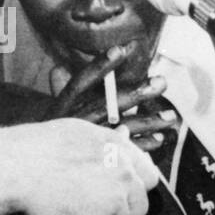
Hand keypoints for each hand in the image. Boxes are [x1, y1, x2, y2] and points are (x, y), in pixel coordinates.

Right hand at [0, 119, 158, 214]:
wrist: (12, 168)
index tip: (117, 193)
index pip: (147, 174)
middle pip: (141, 203)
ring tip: (72, 213)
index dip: (132, 187)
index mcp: (116, 146)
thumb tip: (124, 137)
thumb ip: (105, 142)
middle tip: (91, 208)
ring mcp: (116, 195)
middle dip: (121, 210)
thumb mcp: (75, 134)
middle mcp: (123, 169)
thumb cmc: (33, 150)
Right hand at [44, 42, 176, 152]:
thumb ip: (61, 89)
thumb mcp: (55, 111)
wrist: (43, 165)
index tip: (120, 49)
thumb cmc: (57, 130)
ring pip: (125, 128)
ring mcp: (94, 142)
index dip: (100, 65)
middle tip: (162, 82)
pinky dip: (145, 145)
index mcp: (66, 105)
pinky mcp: (104, 159)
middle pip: (110, 104)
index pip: (82, 81)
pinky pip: (127, 152)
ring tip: (171, 116)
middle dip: (137, 93)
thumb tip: (57, 69)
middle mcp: (80, 122)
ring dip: (150, 122)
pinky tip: (161, 138)